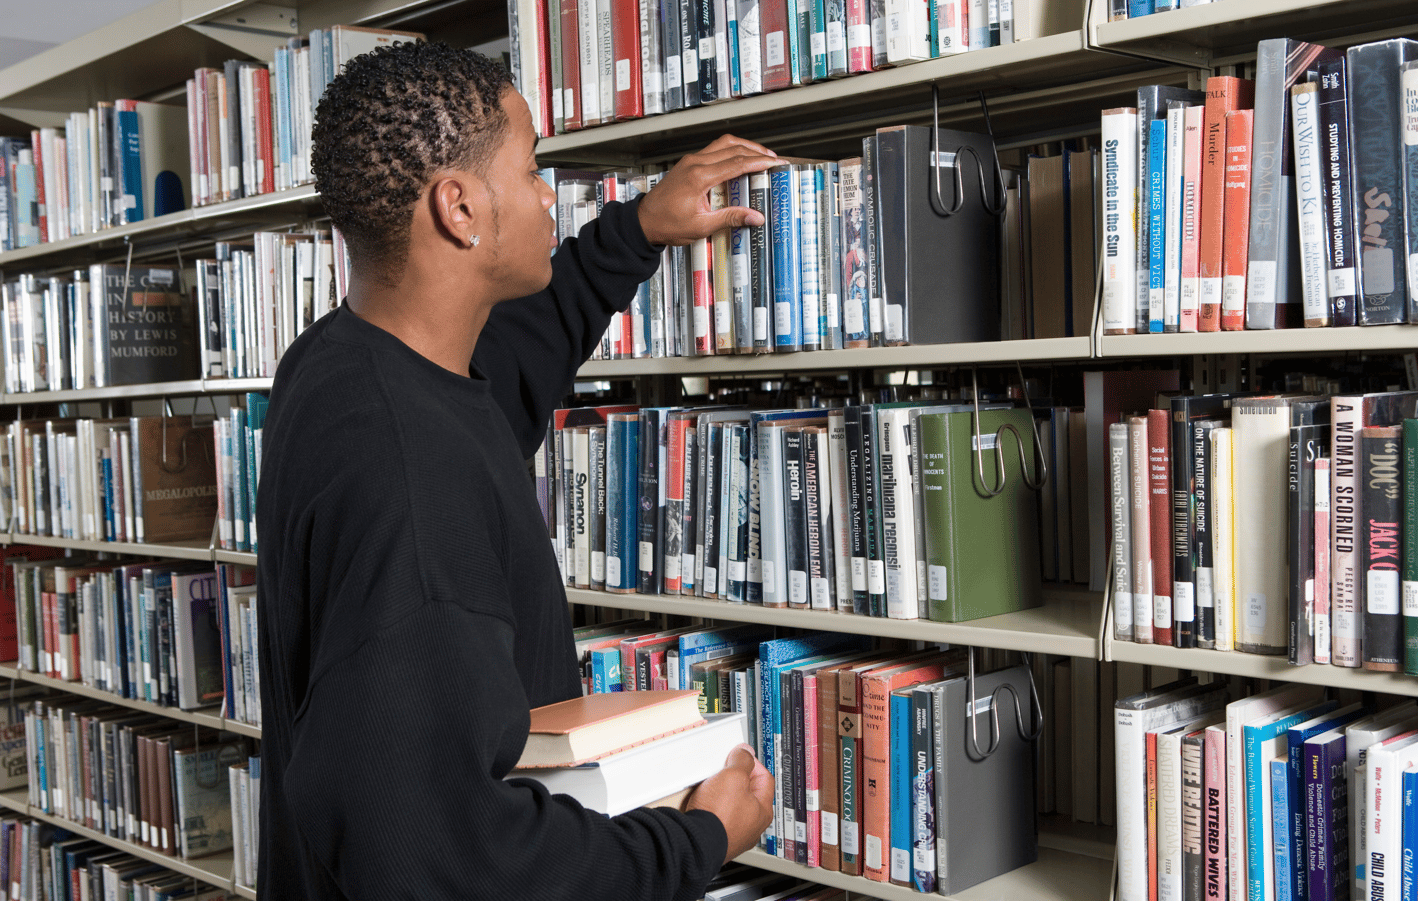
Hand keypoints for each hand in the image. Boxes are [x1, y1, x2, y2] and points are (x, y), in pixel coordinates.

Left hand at [636, 135, 778, 246]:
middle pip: (733, 147)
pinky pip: (714, 150)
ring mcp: (691, 161)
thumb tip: (755, 217)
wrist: (644, 221)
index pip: (736, 163)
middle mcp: (695, 163)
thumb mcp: (702, 226)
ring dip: (744, 147)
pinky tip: (740, 159)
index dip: (759, 162)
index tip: (775, 163)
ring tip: (762, 156)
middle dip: (756, 152)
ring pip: (723, 144)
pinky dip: (731, 151)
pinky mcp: (689, 163)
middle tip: (774, 160)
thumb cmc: (667, 224)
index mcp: (699, 177)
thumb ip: (730, 218)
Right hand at [685, 743, 774, 864]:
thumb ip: (742, 761)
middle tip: (723, 772)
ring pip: (731, 805)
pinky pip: (718, 816)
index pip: (764, 777)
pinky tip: (703, 803)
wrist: (695, 843)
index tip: (738, 756)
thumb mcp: (733, 776)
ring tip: (710, 787)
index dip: (751, 763)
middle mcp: (752, 825)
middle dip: (734, 779)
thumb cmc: (718, 816)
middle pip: (747, 792)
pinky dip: (711, 807)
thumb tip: (746, 752)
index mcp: (763, 810)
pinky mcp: (718, 838)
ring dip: (721, 793)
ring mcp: (735, 834)